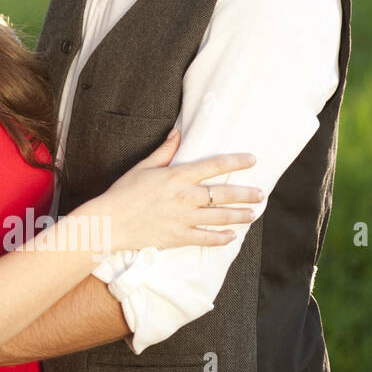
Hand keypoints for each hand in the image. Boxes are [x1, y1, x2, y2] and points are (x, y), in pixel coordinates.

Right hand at [80, 129, 262, 252]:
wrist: (110, 221)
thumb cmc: (123, 192)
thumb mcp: (143, 167)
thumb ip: (165, 151)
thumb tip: (177, 133)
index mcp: (177, 176)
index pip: (214, 165)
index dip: (236, 161)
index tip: (252, 159)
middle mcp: (185, 196)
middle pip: (225, 194)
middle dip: (247, 193)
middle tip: (261, 193)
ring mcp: (184, 218)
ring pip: (221, 216)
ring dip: (241, 215)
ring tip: (253, 214)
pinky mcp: (180, 237)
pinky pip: (208, 238)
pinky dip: (222, 238)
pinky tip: (232, 236)